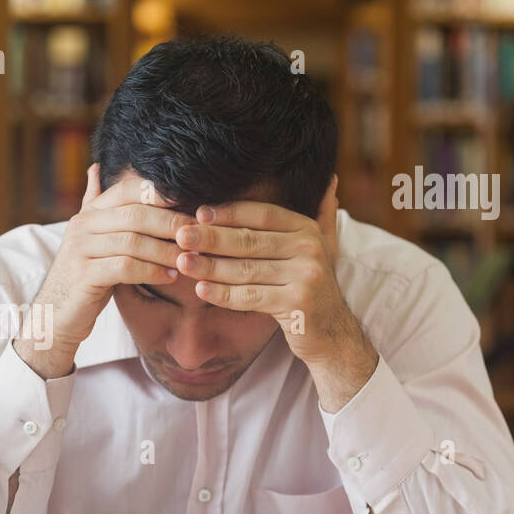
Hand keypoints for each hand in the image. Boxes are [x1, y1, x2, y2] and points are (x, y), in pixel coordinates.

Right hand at [14, 165, 186, 378]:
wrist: (55, 313)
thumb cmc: (84, 275)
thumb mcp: (91, 237)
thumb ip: (96, 205)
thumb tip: (97, 167)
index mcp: (88, 214)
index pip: (127, 191)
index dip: (160, 194)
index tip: (189, 205)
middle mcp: (82, 226)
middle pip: (134, 215)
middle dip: (170, 223)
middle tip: (198, 234)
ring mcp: (80, 250)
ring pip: (132, 242)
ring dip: (165, 250)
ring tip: (188, 258)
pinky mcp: (84, 276)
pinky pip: (125, 267)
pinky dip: (152, 271)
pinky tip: (170, 276)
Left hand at [172, 177, 378, 410]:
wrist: (332, 333)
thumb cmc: (313, 288)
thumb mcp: (324, 248)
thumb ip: (322, 215)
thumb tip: (331, 180)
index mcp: (308, 230)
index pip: (262, 214)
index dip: (229, 213)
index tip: (198, 213)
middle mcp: (310, 249)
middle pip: (250, 240)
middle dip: (211, 238)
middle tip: (181, 236)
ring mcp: (306, 277)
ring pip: (246, 269)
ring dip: (209, 265)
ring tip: (181, 262)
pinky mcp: (297, 304)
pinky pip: (250, 296)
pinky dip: (223, 293)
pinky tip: (200, 289)